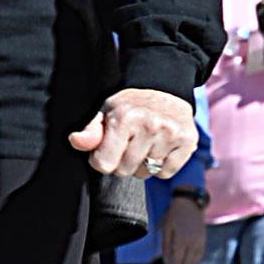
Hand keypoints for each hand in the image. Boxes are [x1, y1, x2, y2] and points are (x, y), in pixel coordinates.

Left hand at [68, 87, 198, 180]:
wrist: (166, 89)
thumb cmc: (131, 105)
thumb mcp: (106, 112)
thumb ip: (90, 131)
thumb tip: (76, 141)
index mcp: (124, 118)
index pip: (104, 164)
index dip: (102, 160)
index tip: (108, 148)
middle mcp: (149, 125)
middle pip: (124, 171)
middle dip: (122, 162)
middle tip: (129, 142)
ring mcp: (170, 134)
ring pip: (145, 173)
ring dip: (141, 164)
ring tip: (145, 143)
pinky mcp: (187, 142)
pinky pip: (165, 173)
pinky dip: (160, 166)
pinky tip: (159, 148)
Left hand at [158, 194, 209, 263]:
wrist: (189, 202)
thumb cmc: (174, 214)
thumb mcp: (166, 228)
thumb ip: (166, 244)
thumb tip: (167, 259)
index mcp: (182, 239)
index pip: (178, 260)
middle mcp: (193, 242)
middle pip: (187, 262)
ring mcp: (200, 240)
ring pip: (195, 260)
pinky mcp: (203, 238)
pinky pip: (200, 254)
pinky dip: (194, 261)